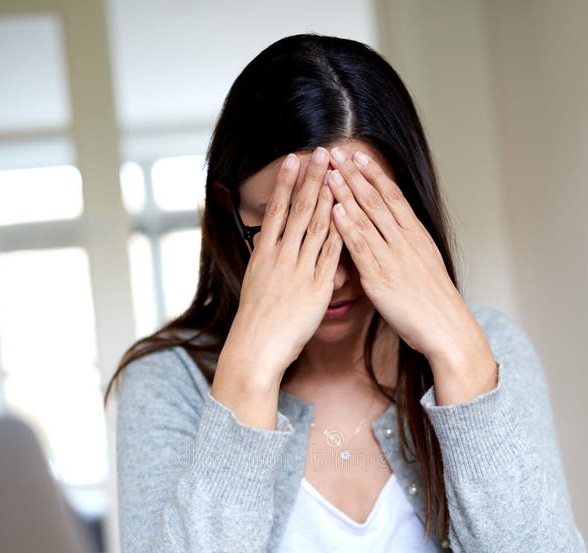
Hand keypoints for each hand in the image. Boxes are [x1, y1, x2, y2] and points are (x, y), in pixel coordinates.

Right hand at [226, 147, 342, 382]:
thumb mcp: (257, 284)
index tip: (293, 160)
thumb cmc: (256, 322)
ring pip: (315, 226)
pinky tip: (348, 213)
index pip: (276, 210)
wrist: (256, 347)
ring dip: (328, 196)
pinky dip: (339, 231)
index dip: (286, 183)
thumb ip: (269, 263)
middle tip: (321, 151)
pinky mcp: (316, 287)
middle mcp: (280, 256)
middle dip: (311, 179)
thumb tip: (272, 249)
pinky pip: (330, 254)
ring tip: (336, 172)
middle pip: (298, 209)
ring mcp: (299, 270)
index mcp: (264, 254)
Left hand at [326, 146, 495, 397]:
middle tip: (336, 152)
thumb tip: (396, 240)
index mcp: (416, 236)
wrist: (446, 328)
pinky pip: (362, 246)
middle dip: (355, 174)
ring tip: (329, 171)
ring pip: (367, 217)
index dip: (374, 174)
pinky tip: (335, 209)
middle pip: (377, 199)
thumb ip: (407, 251)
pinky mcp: (381, 277)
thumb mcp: (424, 268)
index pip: (393, 196)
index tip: (359, 156)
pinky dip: (347, 226)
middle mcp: (405, 240)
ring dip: (346, 192)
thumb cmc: (433, 306)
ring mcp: (393, 256)